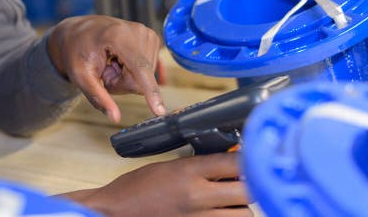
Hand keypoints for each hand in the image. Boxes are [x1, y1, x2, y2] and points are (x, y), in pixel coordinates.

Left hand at [47, 15, 163, 121]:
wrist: (79, 31)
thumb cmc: (76, 50)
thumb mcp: (80, 75)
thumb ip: (97, 96)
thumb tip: (115, 118)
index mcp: (117, 35)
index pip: (139, 68)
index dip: (150, 91)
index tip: (160, 111)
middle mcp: (137, 31)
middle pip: (140, 79)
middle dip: (121, 83)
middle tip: (105, 71)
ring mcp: (146, 33)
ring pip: (145, 77)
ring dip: (126, 77)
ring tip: (111, 63)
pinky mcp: (151, 38)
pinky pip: (148, 71)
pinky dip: (132, 71)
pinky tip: (119, 60)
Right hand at [60, 153, 251, 216]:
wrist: (116, 213)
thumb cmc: (137, 188)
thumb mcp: (167, 167)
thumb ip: (199, 165)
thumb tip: (228, 158)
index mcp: (187, 172)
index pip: (234, 162)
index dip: (248, 158)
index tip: (251, 156)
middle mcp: (198, 196)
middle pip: (247, 190)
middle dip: (250, 183)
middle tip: (243, 179)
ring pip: (244, 214)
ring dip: (241, 206)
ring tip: (229, 200)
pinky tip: (219, 212)